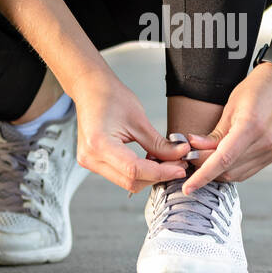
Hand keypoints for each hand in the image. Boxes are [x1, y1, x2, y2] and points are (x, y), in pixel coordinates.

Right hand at [72, 70, 190, 192]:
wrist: (90, 90)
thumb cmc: (112, 97)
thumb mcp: (139, 120)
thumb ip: (159, 144)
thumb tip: (181, 155)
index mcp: (99, 144)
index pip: (134, 170)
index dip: (161, 172)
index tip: (180, 169)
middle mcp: (90, 158)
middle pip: (131, 181)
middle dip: (158, 176)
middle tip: (179, 165)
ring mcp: (90, 162)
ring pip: (126, 182)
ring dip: (150, 176)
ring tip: (167, 162)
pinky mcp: (94, 162)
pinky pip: (120, 175)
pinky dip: (139, 173)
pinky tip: (151, 162)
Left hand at [181, 63, 271, 193]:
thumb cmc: (257, 88)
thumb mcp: (231, 106)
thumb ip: (214, 133)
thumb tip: (194, 149)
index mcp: (251, 127)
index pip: (222, 159)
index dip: (202, 176)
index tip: (187, 188)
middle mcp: (264, 144)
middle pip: (227, 169)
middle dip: (204, 168)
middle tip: (189, 157)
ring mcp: (270, 152)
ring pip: (236, 174)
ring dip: (216, 171)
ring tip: (202, 157)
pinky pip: (246, 171)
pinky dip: (230, 169)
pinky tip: (219, 160)